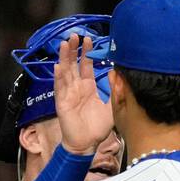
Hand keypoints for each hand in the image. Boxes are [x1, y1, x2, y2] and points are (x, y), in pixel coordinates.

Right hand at [54, 34, 113, 155]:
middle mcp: (77, 88)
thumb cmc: (98, 127)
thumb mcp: (112, 105)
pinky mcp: (62, 104)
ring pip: (65, 73)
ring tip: (64, 44)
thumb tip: (121, 73)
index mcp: (88, 87)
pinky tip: (58, 66)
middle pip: (73, 65)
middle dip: (73, 50)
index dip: (86, 52)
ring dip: (64, 59)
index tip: (88, 39)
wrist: (87, 144)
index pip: (86, 65)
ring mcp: (68, 95)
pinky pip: (59, 88)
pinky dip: (58, 78)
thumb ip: (115, 90)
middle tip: (74, 35)